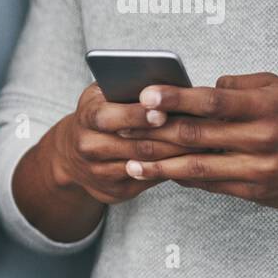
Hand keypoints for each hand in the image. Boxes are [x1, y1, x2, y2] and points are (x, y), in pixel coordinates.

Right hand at [44, 82, 204, 203]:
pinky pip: (148, 180)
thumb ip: (127, 91)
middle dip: (170, 137)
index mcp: (86, 117)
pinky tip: (193, 160)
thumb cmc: (99, 116)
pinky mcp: (113, 191)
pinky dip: (172, 170)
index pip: (109, 117)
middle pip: (135, 145)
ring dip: (178, 155)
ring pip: (146, 165)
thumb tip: (169, 87)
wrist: (71, 156)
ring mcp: (99, 172)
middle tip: (201, 129)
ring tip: (206, 143)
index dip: (137, 115)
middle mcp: (88, 147)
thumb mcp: (103, 96)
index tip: (163, 112)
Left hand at [121, 73, 277, 208]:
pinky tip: (159, 173)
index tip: (145, 95)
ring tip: (129, 161)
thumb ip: (241, 85)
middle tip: (121, 128)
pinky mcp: (255, 190)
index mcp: (266, 106)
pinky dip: (182, 178)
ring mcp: (258, 167)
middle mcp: (262, 137)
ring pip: (198, 166)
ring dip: (160, 164)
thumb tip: (201, 86)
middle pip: (198, 134)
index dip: (176, 98)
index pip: (213, 100)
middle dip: (155, 132)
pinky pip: (210, 184)